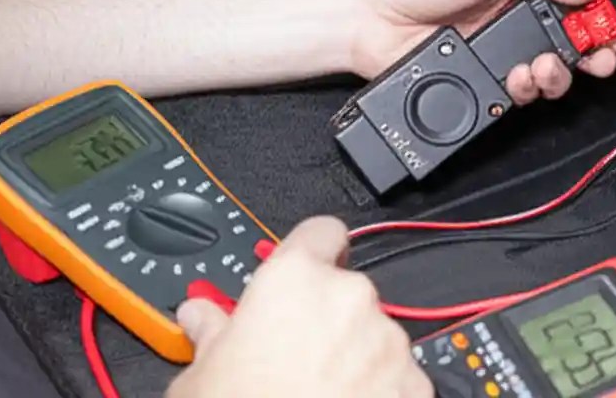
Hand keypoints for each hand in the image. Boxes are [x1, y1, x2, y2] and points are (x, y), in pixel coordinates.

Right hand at [167, 217, 432, 397]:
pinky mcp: (416, 384)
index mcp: (295, 280)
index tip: (303, 270)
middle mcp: (351, 299)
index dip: (311, 251)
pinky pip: (397, 378)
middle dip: (325, 320)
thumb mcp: (200, 376)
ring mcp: (389, 342)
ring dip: (354, 358)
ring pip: (374, 337)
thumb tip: (201, 317)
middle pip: (345, 294)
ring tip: (316, 394)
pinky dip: (379, 392)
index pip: (319, 233)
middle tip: (292, 358)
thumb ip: (211, 331)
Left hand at [345, 0, 615, 104]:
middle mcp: (509, 23)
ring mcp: (493, 57)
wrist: (364, 10)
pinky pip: (511, 98)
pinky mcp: (475, 86)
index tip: (613, 34)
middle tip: (597, 60)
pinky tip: (516, 81)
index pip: (572, 5)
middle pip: (566, 48)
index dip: (597, 21)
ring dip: (555, 77)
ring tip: (543, 68)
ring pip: (543, 77)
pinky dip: (522, 93)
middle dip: (588, 57)